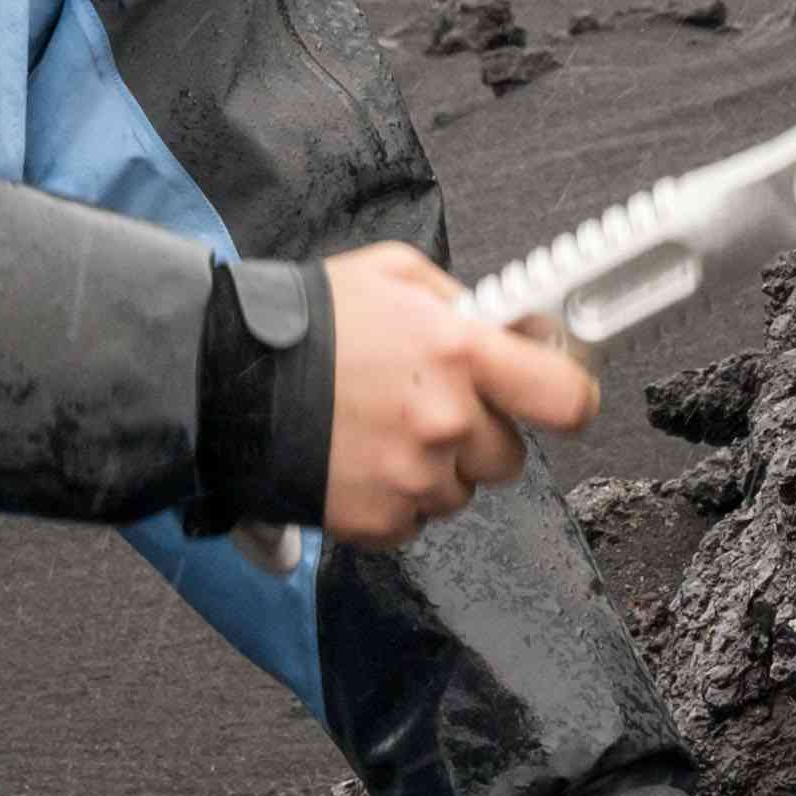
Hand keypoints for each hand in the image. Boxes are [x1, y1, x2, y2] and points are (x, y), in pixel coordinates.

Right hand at [322, 242, 592, 543]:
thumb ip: (463, 303)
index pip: (566, 400)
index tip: (560, 397)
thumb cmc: (307, 322)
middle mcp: (446, 420)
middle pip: (508, 457)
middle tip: (429, 407)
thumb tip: (512, 326)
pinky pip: (414, 520)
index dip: (572, 401)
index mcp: (459, 353)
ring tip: (379, 430)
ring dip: (432, 468)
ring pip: (460, 491)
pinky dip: (393, 498)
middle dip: (478, 435)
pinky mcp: (380, 519)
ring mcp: (413, 477)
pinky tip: (358, 459)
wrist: (223, 377)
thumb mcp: (394, 276)